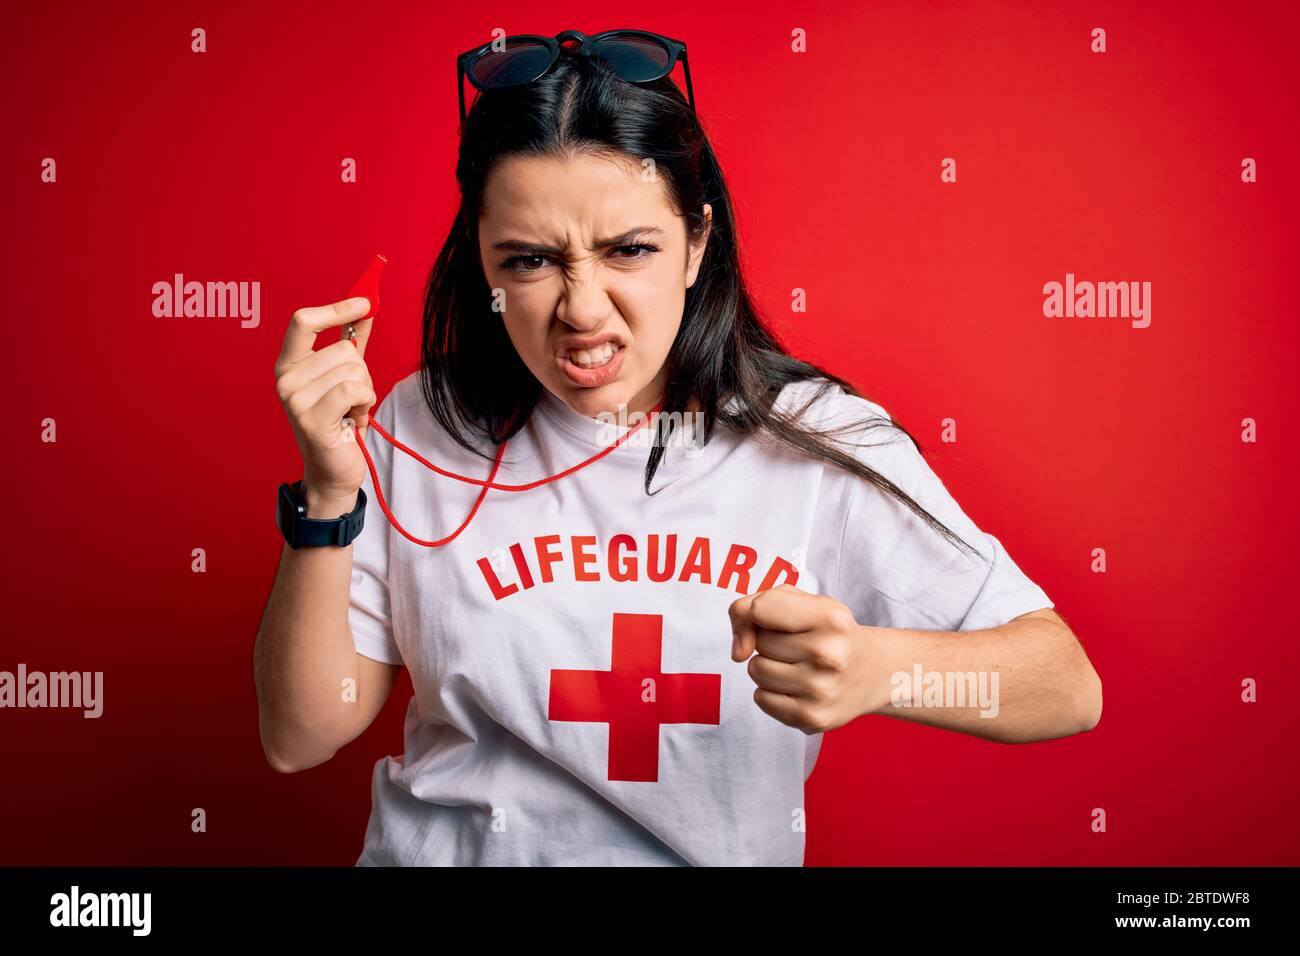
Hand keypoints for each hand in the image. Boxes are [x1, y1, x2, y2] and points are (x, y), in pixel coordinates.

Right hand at [273, 296, 377, 502]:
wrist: (333, 472)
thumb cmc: (339, 423)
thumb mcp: (345, 378)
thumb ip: (352, 342)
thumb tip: (366, 308)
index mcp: (289, 365)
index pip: (304, 321)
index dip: (337, 308)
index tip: (365, 303)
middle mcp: (285, 379)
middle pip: (343, 349)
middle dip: (362, 372)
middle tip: (352, 398)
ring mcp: (295, 399)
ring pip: (353, 370)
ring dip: (365, 392)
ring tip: (351, 412)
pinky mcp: (311, 419)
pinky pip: (353, 390)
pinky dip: (365, 403)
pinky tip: (354, 420)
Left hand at [728, 583, 895, 733]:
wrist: (874, 673)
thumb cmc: (829, 632)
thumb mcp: (806, 602)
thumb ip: (758, 606)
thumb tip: (737, 652)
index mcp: (830, 617)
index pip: (760, 609)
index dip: (751, 613)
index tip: (764, 621)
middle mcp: (829, 654)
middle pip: (759, 642)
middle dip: (770, 641)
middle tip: (799, 645)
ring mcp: (821, 690)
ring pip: (756, 670)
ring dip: (768, 666)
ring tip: (798, 665)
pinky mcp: (813, 718)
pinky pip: (761, 699)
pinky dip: (771, 692)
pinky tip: (797, 687)